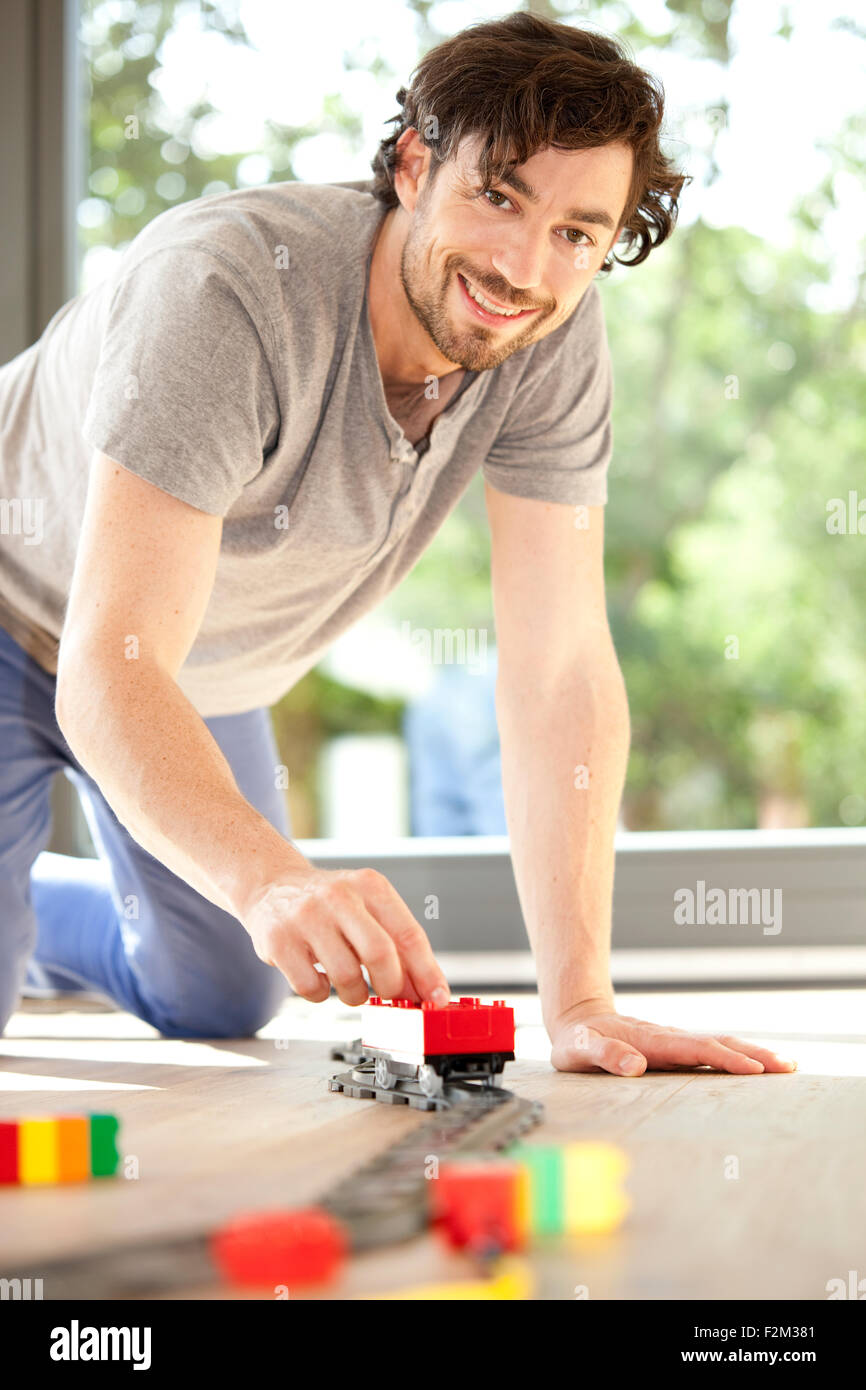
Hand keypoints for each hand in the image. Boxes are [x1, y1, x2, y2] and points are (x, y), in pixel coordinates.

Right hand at [242, 865, 449, 1008]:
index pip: (409, 934)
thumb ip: (396, 945)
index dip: (426, 973)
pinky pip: (311, 988)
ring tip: (349, 984)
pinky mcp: (278, 940)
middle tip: (388, 993)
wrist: (271, 885)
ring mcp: (306, 917)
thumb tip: (423, 991)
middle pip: (380, 954)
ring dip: (355, 995)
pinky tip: (318, 976)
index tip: (435, 998)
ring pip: (346, 977)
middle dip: (391, 986)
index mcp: (369, 886)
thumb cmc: (328, 903)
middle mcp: (339, 896)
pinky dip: (321, 994)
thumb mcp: (367, 908)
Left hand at [549, 997, 797, 1076]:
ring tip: (787, 1065)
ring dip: (753, 1053)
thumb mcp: (579, 1049)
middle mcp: (670, 1038)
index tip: (754, 1069)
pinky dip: (739, 1056)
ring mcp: (675, 1042)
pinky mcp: (676, 1049)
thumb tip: (636, 1066)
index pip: (696, 1049)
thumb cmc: (577, 1040)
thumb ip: (604, 1055)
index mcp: (651, 1041)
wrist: (578, 1019)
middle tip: (788, 1067)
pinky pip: (713, 1051)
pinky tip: (758, 1066)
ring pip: (721, 1044)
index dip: (726, 1059)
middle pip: (719, 1043)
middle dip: (754, 1055)